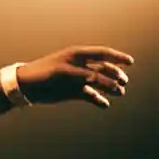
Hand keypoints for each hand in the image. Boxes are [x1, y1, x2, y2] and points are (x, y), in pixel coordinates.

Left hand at [16, 45, 134, 108]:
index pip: (102, 53)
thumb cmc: (44, 73)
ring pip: (99, 82)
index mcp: (77, 55)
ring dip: (110, 88)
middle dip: (116, 74)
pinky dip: (98, 99)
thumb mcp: (66, 73)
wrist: (28, 87)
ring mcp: (78, 79)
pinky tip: (104, 104)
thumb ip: (86, 76)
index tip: (130, 62)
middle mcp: (80, 66)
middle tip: (123, 82)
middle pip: (104, 68)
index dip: (117, 57)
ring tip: (119, 93)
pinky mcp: (74, 92)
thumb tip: (105, 81)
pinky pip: (91, 95)